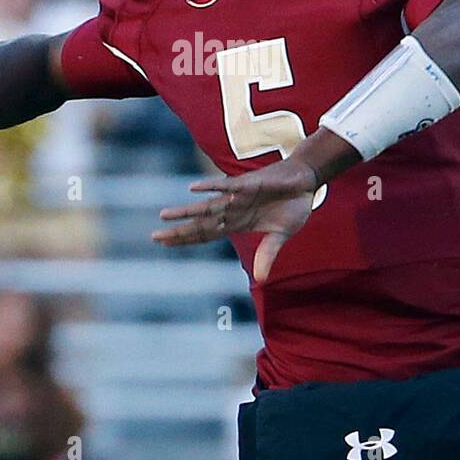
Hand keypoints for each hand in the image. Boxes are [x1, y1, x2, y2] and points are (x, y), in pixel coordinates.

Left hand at [152, 157, 318, 282]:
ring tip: (165, 215)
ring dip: (187, 211)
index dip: (187, 239)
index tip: (165, 244)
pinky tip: (193, 189)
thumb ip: (268, 253)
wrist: (305, 180)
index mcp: (238, 223)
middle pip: (201, 223)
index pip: (207, 234)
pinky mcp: (248, 184)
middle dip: (179, 230)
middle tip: (154, 236)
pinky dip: (211, 187)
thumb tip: (260, 279)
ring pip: (207, 206)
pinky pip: (227, 186)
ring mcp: (238, 197)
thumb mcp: (281, 234)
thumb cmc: (292, 205)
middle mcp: (232, 210)